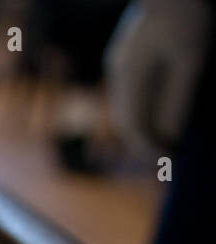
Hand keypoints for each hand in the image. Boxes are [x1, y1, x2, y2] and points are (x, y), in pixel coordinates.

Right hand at [106, 0, 211, 152]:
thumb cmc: (186, 16)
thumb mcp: (191, 58)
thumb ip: (177, 98)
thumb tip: (170, 135)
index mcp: (131, 75)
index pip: (134, 125)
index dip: (150, 147)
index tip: (168, 160)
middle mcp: (118, 70)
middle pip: (125, 118)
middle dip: (143, 140)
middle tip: (165, 156)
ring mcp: (119, 61)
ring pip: (125, 106)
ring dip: (141, 124)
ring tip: (163, 138)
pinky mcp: (125, 54)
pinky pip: (129, 91)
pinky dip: (141, 107)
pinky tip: (156, 111)